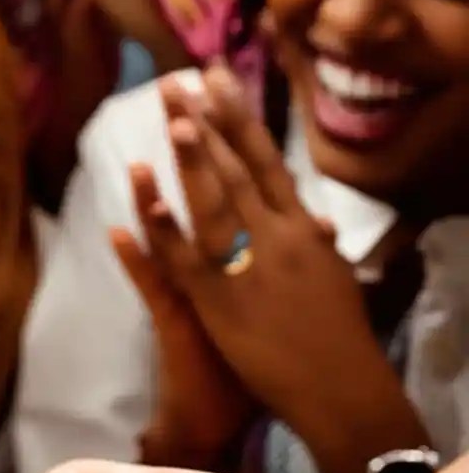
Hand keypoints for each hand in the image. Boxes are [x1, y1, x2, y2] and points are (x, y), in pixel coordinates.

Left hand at [138, 65, 427, 472]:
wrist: (335, 393)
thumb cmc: (329, 337)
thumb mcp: (326, 282)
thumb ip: (313, 244)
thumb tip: (314, 215)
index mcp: (299, 231)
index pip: (263, 162)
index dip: (237, 119)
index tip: (215, 79)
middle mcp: (273, 241)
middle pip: (234, 173)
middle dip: (206, 125)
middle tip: (177, 81)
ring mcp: (243, 270)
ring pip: (213, 208)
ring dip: (194, 164)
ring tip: (174, 122)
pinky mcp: (214, 305)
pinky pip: (180, 267)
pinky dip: (160, 239)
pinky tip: (138, 213)